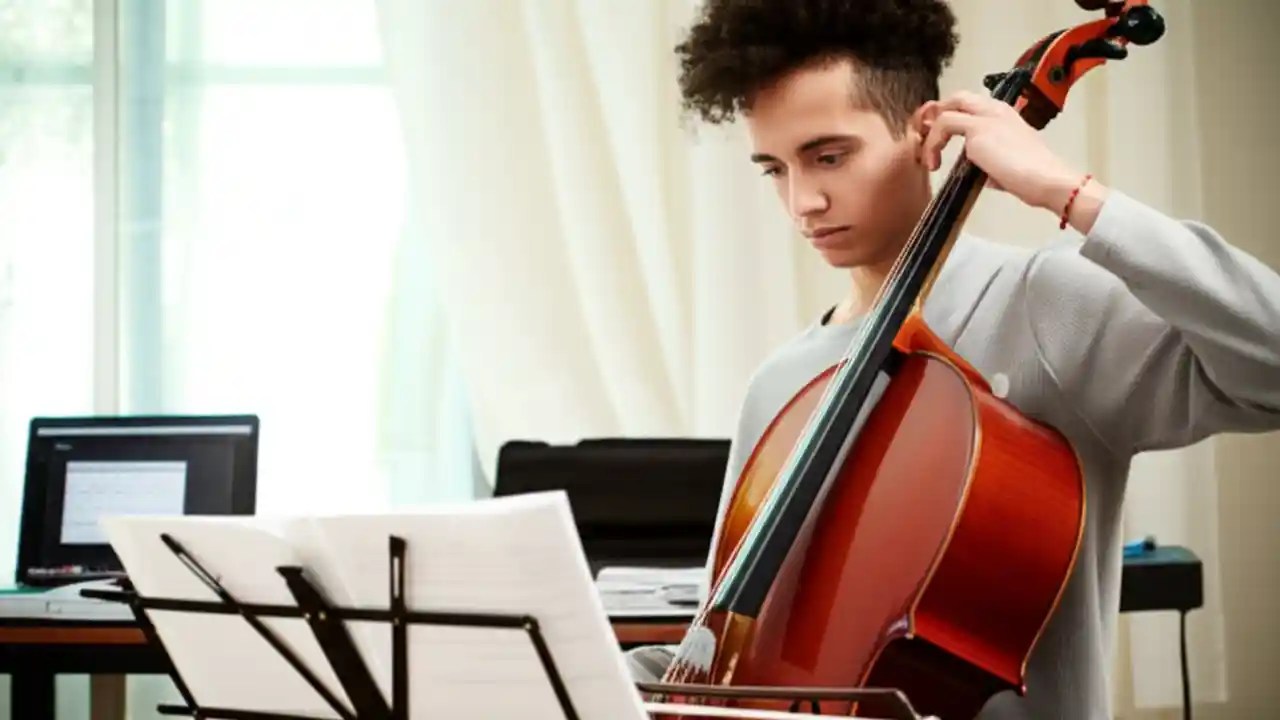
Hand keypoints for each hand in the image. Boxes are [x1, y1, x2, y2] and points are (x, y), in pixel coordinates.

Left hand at [917, 90, 1107, 228]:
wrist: (1046, 179)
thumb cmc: (1033, 179)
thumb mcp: (1006, 168)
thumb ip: (989, 163)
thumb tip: (979, 172)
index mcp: (1006, 116)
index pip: (972, 106)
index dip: (952, 118)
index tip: (940, 141)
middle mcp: (996, 110)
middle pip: (958, 98)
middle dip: (938, 116)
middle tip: (928, 140)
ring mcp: (986, 117)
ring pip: (946, 110)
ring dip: (932, 136)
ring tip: (930, 161)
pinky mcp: (977, 128)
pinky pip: (944, 124)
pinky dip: (932, 143)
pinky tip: (934, 163)